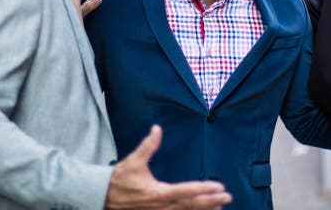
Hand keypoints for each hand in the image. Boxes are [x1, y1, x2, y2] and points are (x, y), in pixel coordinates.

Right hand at [105, 125, 231, 208]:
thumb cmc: (119, 179)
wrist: (102, 198)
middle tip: (227, 197)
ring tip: (220, 207)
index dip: (205, 189)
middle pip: (192, 205)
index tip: (220, 187)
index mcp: (158, 193)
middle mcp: (161, 207)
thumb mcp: (134, 161)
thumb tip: (157, 129)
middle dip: (211, 201)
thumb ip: (148, 145)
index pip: (187, 191)